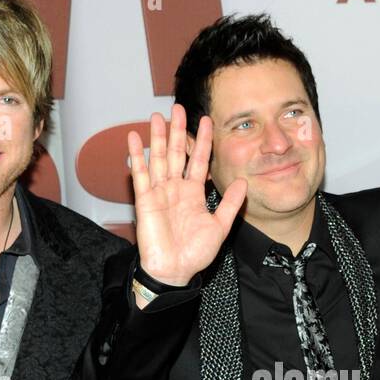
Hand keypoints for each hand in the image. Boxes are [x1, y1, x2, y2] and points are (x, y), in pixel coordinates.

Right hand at [127, 103, 246, 288]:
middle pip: (176, 153)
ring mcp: (159, 192)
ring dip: (158, 137)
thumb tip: (244, 182)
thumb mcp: (220, 226)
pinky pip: (141, 174)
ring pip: (159, 158)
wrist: (175, 271)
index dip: (202, 140)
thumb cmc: (196, 253)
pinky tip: (135, 139)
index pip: (198, 160)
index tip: (207, 120)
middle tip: (177, 108)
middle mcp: (176, 188)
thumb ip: (230, 203)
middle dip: (177, 130)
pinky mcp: (145, 200)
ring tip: (157, 116)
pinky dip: (137, 156)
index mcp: (194, 193)